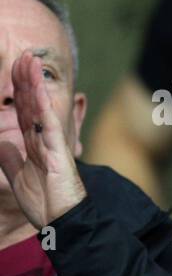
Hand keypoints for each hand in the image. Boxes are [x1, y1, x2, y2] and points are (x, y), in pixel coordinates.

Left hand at [0, 52, 85, 229]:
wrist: (62, 222)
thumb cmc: (44, 203)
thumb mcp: (17, 177)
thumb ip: (9, 158)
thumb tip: (0, 143)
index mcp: (34, 144)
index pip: (24, 111)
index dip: (18, 90)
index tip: (14, 69)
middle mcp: (44, 139)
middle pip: (32, 103)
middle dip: (25, 79)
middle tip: (21, 54)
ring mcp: (53, 143)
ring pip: (41, 107)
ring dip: (34, 83)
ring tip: (29, 59)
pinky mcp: (59, 151)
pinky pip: (49, 124)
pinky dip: (43, 104)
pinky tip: (38, 88)